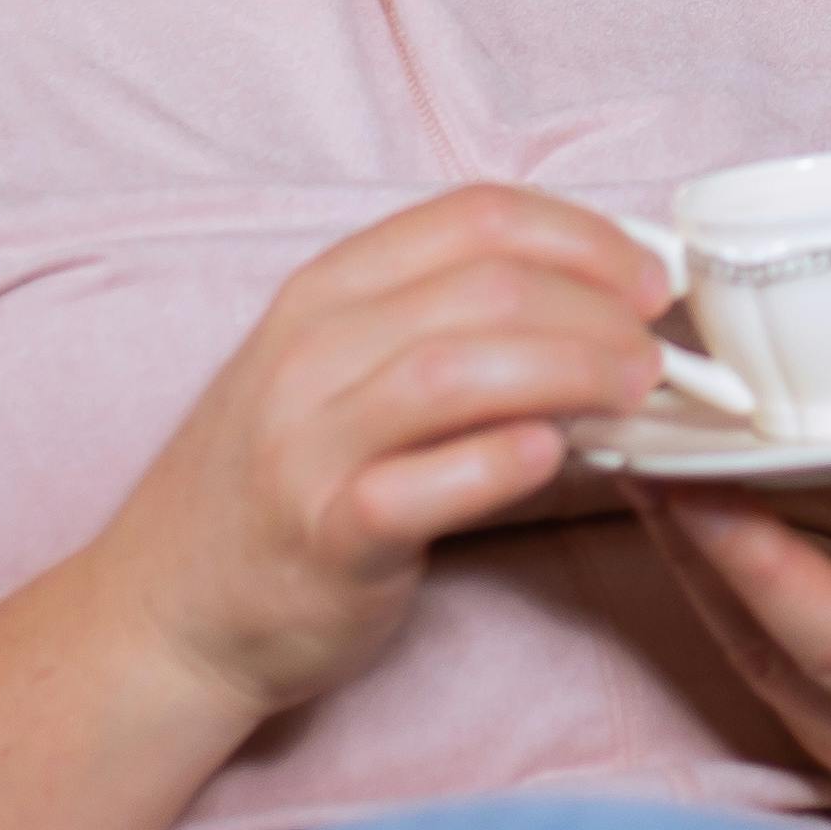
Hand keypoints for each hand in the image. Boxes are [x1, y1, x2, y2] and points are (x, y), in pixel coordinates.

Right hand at [81, 186, 675, 725]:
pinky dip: (500, 462)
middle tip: (665, 347)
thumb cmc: (279, 483)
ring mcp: (307, 445)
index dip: (583, 235)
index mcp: (324, 291)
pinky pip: (421, 487)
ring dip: (573, 369)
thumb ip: (443, 325)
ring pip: (458, 369)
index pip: (473, 217)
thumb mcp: (338, 370)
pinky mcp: (322, 538)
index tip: (651, 275)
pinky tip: (555, 455)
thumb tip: (603, 303)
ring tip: (640, 392)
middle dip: (599, 307)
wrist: (166, 613)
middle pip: (484, 287)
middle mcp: (308, 352)